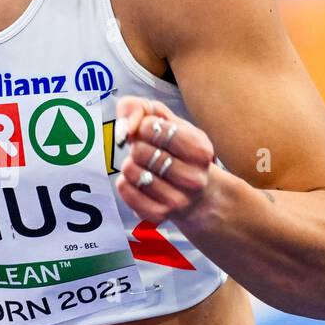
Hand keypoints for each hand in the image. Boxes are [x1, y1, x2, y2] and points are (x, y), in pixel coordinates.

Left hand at [114, 95, 215, 225]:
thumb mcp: (173, 125)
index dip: (143, 126)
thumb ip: (145, 109)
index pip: (153, 127)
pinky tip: (136, 181)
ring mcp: (177, 199)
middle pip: (139, 150)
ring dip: (130, 164)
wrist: (200, 197)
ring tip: (144, 167)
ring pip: (130, 170)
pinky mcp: (159, 215)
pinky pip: (124, 190)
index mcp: (200, 150)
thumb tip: (124, 125)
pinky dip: (124, 182)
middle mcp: (192, 177)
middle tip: (147, 152)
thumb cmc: (182, 154)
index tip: (149, 132)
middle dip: (137, 146)